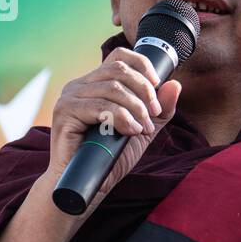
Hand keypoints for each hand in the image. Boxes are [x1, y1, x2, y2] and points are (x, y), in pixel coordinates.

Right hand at [45, 48, 182, 210]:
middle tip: (153, 114)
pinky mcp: (65, 112)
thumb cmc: (111, 157)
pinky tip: (130, 132)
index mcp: (95, 84)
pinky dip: (122, 118)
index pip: (119, 57)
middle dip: (144, 90)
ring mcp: (70, 97)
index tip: (157, 84)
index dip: (142, 65)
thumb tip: (175, 84)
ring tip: (143, 129)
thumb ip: (159, 110)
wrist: (89, 184)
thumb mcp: (142, 130)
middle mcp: (80, 86)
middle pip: (118, 69)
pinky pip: (100, 106)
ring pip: (112, 88)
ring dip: (135, 108)